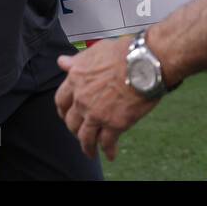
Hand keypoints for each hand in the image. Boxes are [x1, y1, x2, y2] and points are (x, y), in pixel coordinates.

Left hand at [55, 37, 157, 160]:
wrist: (145, 63)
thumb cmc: (124, 53)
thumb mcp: (96, 50)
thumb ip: (77, 60)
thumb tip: (62, 62)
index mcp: (76, 80)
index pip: (61, 100)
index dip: (63, 110)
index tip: (65, 114)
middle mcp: (82, 99)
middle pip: (71, 122)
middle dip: (74, 129)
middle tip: (79, 132)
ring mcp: (96, 114)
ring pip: (85, 137)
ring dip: (87, 147)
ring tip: (91, 152)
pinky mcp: (114, 124)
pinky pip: (107, 143)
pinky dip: (108, 151)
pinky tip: (111, 154)